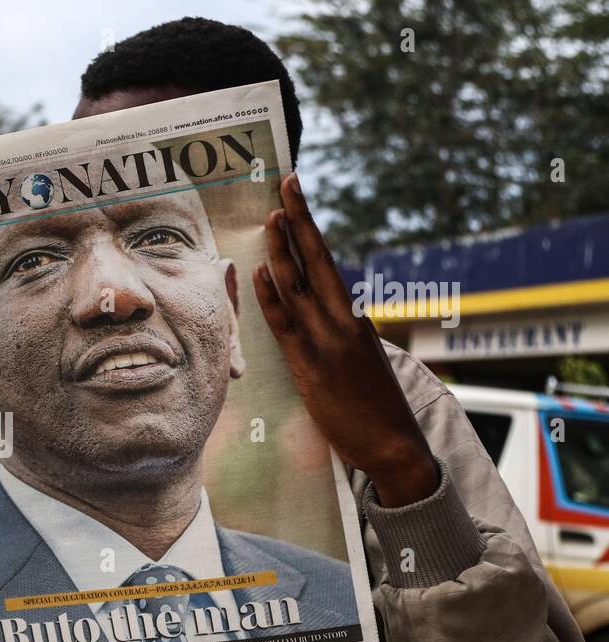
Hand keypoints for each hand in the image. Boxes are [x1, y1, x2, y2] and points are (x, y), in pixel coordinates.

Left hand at [252, 172, 437, 507]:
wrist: (394, 445)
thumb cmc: (373, 412)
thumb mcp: (359, 364)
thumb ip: (337, 340)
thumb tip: (313, 324)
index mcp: (354, 318)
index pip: (326, 263)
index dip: (308, 229)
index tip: (295, 198)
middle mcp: (343, 322)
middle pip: (317, 260)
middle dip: (299, 219)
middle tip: (286, 183)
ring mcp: (328, 342)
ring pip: (299, 286)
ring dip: (282, 249)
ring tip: (270, 215)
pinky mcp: (312, 366)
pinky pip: (286, 324)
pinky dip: (272, 297)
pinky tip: (260, 272)